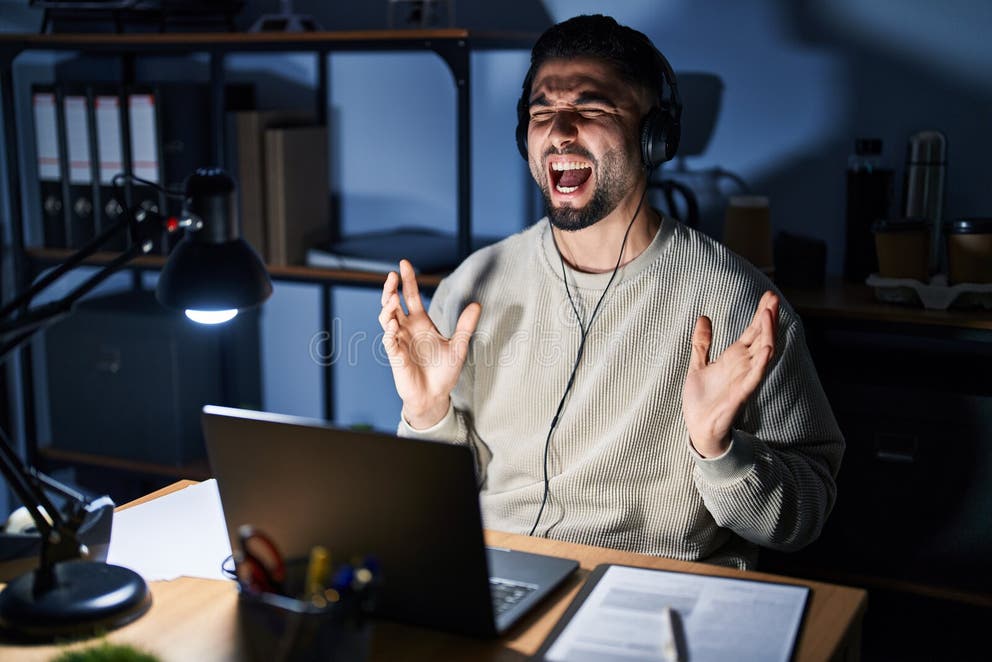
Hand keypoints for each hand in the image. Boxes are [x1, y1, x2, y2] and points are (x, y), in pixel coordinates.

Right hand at [379, 259, 480, 428]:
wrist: (436, 395)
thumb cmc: (444, 372)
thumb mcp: (459, 346)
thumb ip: (465, 326)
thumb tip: (477, 305)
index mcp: (420, 322)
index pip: (410, 296)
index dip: (407, 280)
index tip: (403, 264)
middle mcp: (407, 329)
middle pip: (393, 303)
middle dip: (390, 289)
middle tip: (392, 276)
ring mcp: (399, 341)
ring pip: (386, 319)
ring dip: (387, 308)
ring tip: (392, 299)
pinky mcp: (396, 356)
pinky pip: (389, 341)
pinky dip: (389, 332)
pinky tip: (393, 324)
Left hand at [681, 290, 778, 457]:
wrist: (698, 428)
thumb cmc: (701, 401)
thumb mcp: (697, 365)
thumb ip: (702, 343)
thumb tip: (703, 317)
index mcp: (733, 358)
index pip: (751, 332)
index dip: (759, 315)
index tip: (768, 295)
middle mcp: (742, 366)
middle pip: (760, 337)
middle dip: (768, 318)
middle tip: (774, 297)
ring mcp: (744, 379)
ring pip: (762, 353)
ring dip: (767, 334)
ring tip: (769, 314)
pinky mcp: (740, 393)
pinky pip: (755, 376)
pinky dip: (762, 362)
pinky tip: (769, 348)